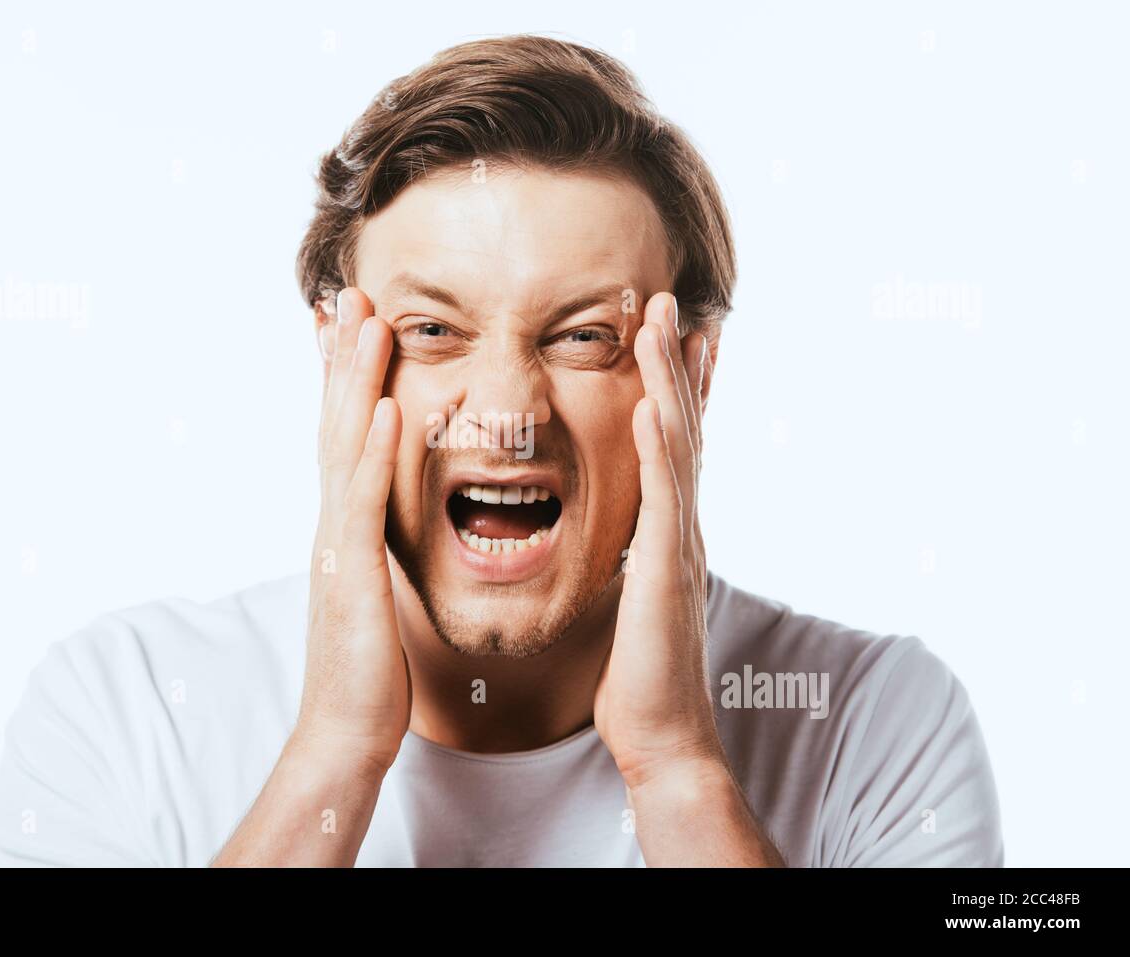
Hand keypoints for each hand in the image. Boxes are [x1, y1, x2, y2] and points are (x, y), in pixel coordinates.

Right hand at [295, 287, 410, 774]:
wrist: (345, 734)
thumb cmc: (366, 671)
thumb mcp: (373, 595)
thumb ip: (375, 551)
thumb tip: (382, 526)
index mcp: (344, 529)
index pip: (343, 438)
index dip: (344, 380)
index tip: (352, 325)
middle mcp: (333, 526)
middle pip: (336, 425)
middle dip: (343, 358)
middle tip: (350, 294)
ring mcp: (337, 546)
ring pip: (345, 448)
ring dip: (355, 381)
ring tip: (366, 321)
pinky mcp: (353, 576)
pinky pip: (366, 503)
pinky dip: (376, 452)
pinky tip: (388, 407)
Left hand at [593, 291, 723, 791]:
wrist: (663, 735)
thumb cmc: (640, 675)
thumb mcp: (631, 600)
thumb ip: (632, 559)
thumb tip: (622, 538)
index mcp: (669, 531)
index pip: (674, 444)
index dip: (676, 387)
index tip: (670, 335)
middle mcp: (682, 526)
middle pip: (683, 426)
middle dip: (677, 361)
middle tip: (669, 300)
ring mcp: (679, 543)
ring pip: (677, 444)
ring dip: (670, 378)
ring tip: (662, 321)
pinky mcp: (665, 569)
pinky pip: (662, 495)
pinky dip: (658, 446)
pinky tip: (648, 403)